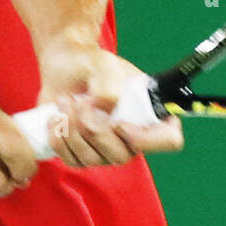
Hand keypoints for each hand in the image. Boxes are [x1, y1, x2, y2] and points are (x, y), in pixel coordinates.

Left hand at [36, 36, 183, 166]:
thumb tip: (105, 110)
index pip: (169, 141)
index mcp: (151, 114)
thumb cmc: (91, 64)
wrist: (64, 68)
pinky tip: (57, 116)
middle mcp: (133, 138)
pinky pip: (72, 160)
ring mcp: (107, 151)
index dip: (146, 139)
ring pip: (92, 159)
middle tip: (80, 101)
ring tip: (66, 101)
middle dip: (94, 128)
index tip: (119, 122)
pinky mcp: (81, 155)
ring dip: (72, 128)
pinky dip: (59, 138)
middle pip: (121, 156)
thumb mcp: (103, 64)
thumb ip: (109, 86)